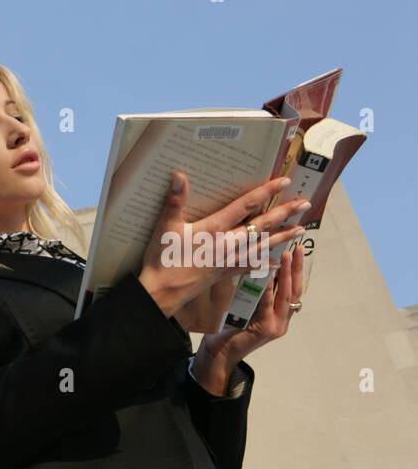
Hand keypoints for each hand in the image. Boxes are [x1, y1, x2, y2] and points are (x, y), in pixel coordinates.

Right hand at [138, 170, 306, 326]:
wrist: (162, 292)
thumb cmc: (163, 260)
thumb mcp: (165, 227)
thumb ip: (175, 201)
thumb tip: (178, 176)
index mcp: (215, 228)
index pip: (246, 205)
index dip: (266, 192)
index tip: (284, 182)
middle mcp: (228, 243)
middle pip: (262, 225)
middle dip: (285, 214)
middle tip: (305, 204)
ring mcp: (228, 259)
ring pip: (262, 246)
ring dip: (283, 237)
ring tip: (300, 230)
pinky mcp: (224, 273)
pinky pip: (250, 266)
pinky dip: (265, 264)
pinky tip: (277, 263)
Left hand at [199, 238, 305, 367]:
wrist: (220, 354)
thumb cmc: (230, 329)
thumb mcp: (247, 309)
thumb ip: (258, 295)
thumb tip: (261, 269)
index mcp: (281, 316)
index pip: (295, 290)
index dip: (297, 270)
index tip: (297, 251)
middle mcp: (282, 321)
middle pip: (295, 290)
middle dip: (296, 267)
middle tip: (296, 248)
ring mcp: (276, 326)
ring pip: (285, 295)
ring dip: (286, 274)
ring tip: (285, 255)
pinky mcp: (265, 328)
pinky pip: (267, 304)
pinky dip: (267, 288)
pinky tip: (267, 275)